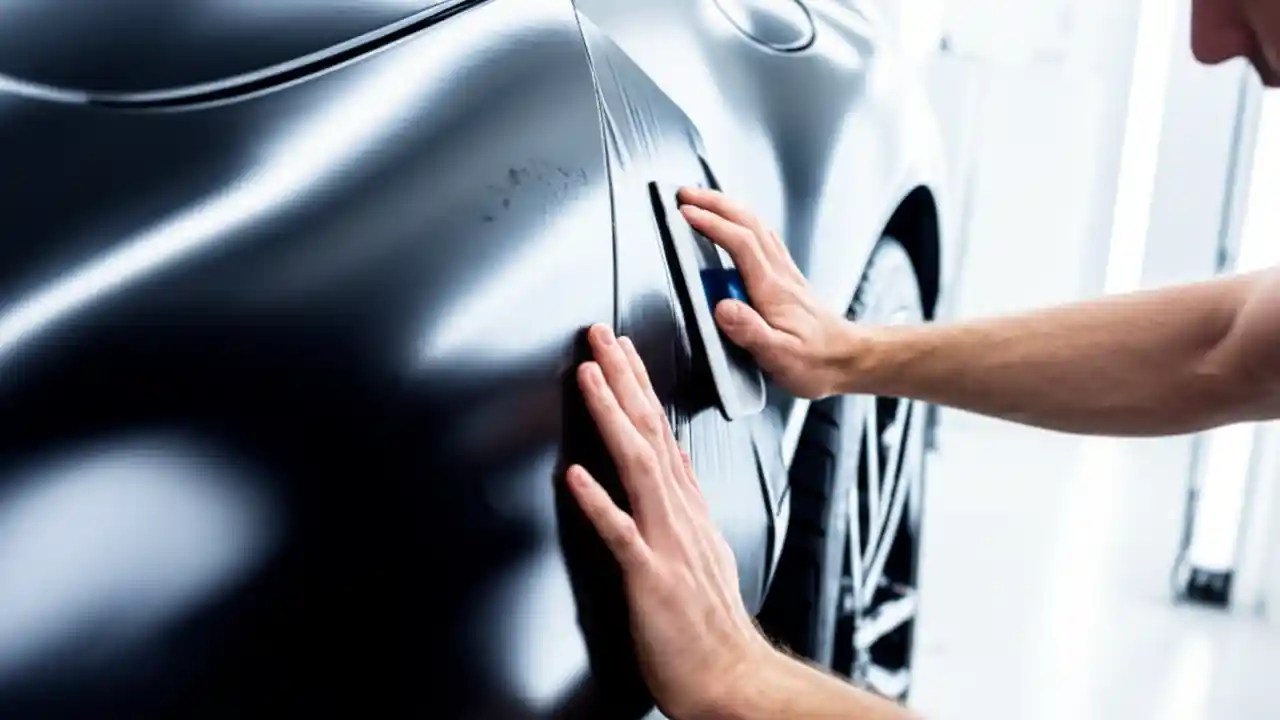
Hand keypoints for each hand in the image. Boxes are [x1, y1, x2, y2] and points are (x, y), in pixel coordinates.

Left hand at [567, 324, 773, 719]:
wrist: (730, 676)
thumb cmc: (710, 623)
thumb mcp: (701, 548)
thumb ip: (683, 505)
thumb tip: (667, 464)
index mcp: (686, 508)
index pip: (661, 432)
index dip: (639, 387)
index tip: (621, 351)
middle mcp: (678, 516)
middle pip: (649, 434)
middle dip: (624, 380)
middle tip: (600, 338)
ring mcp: (667, 542)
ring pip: (638, 467)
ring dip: (613, 418)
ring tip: (589, 378)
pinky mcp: (652, 576)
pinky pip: (622, 534)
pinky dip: (599, 502)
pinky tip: (575, 475)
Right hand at [678, 187, 855, 398]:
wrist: (848, 360)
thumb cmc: (815, 362)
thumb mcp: (780, 356)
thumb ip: (750, 331)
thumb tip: (722, 308)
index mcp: (771, 289)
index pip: (739, 243)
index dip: (712, 224)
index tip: (685, 212)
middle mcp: (779, 273)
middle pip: (748, 222)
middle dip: (715, 202)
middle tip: (685, 193)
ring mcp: (785, 272)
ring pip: (757, 225)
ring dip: (729, 207)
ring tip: (703, 199)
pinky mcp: (787, 278)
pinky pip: (764, 237)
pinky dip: (744, 221)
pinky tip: (737, 223)